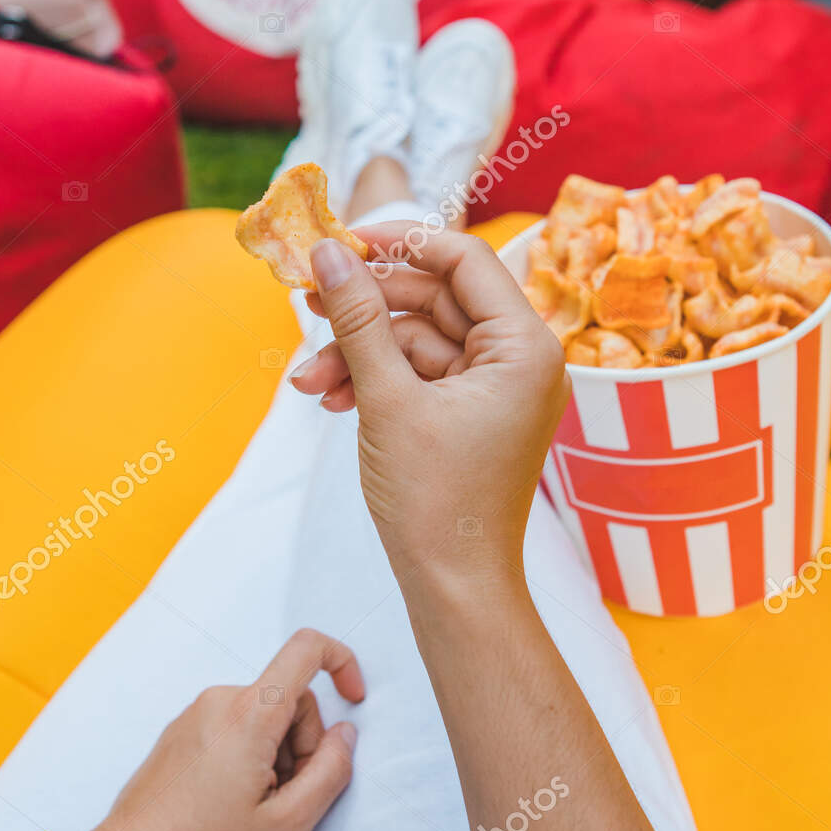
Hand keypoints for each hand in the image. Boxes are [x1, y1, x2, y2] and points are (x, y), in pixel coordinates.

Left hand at [72, 629, 363, 830]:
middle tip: (285, 798)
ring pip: (263, 715)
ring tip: (254, 806)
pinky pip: (234, 725)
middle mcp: (221, 699)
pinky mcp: (181, 729)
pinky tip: (229, 800)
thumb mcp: (287, 823)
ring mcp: (196, 711)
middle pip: (289, 699)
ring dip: (274, 753)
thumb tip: (346, 734)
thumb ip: (330, 772)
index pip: (306, 649)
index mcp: (250, 713)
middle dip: (302, 743)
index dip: (342, 662)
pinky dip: (248, 754)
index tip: (354, 699)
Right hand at [290, 225, 568, 587]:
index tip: (342, 242)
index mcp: (526, 347)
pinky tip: (331, 399)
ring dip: (359, 352)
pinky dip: (376, 380)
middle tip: (305, 303)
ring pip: (417, 340)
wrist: (453, 588)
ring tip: (307, 381)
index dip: (399, 243)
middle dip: (365, 309)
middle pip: (435, 298)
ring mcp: (497, 388)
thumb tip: (329, 255)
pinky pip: (420, 374)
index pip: (464, 260)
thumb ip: (358, 319)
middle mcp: (521, 360)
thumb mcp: (387, 399)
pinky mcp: (472, 413)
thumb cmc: (435, 502)